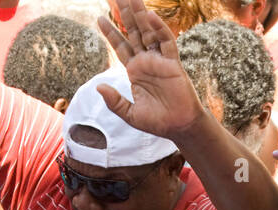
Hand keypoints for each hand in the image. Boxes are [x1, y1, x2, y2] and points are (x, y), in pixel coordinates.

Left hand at [95, 0, 204, 138]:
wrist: (179, 127)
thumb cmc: (157, 122)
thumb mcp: (130, 114)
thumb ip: (115, 102)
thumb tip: (98, 88)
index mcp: (135, 70)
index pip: (120, 46)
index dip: (110, 32)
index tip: (99, 18)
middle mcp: (146, 61)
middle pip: (133, 32)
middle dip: (124, 14)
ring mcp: (159, 60)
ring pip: (148, 31)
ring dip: (140, 14)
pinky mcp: (173, 63)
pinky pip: (166, 42)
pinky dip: (159, 29)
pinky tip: (150, 16)